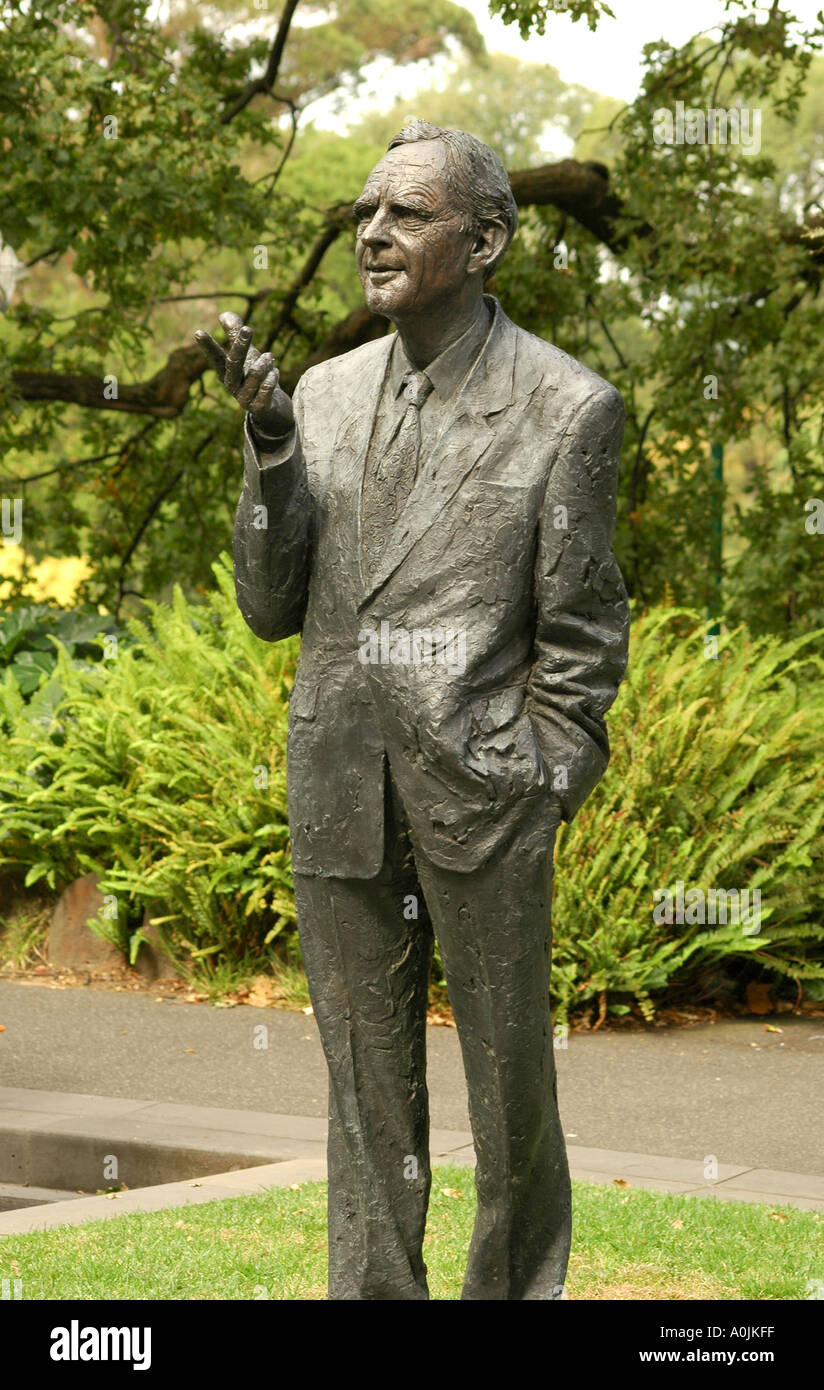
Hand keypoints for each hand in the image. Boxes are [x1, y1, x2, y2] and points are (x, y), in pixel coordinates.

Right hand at [194, 311, 293, 441]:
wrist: (272, 410)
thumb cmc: (256, 379)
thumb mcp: (247, 355)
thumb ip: (235, 335)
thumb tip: (223, 314)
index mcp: (225, 373)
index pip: (215, 357)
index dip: (207, 346)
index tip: (198, 332)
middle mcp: (232, 386)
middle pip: (233, 364)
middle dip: (240, 345)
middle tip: (248, 328)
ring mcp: (244, 399)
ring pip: (255, 374)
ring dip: (266, 362)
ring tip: (271, 356)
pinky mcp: (259, 408)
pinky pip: (266, 388)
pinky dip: (272, 377)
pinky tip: (275, 373)